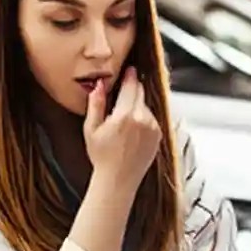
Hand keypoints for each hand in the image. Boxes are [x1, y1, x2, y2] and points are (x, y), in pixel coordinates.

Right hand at [83, 67, 161, 192]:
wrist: (118, 181)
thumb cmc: (102, 157)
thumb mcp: (91, 129)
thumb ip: (96, 104)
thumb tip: (99, 85)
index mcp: (125, 115)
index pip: (131, 86)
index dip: (129, 76)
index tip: (129, 70)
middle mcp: (142, 119)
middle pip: (140, 93)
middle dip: (133, 90)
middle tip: (123, 92)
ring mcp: (153, 128)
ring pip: (145, 106)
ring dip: (137, 106)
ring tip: (123, 121)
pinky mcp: (159, 135)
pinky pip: (151, 118)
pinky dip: (143, 118)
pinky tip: (132, 131)